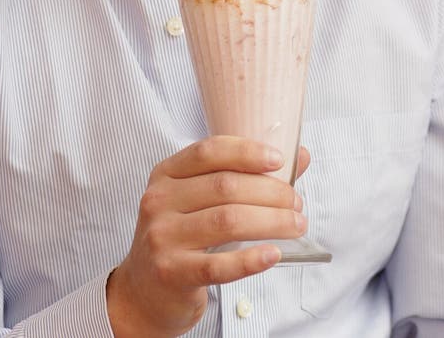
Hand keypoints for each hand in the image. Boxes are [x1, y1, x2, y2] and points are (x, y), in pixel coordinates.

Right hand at [107, 137, 309, 337]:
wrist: (144, 291)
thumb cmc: (180, 236)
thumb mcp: (198, 199)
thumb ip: (243, 175)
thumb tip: (300, 156)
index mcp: (166, 173)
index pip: (209, 151)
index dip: (246, 152)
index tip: (279, 160)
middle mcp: (159, 200)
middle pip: (225, 186)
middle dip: (270, 192)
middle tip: (297, 203)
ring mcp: (162, 236)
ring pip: (227, 221)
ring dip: (271, 221)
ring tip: (295, 225)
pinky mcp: (171, 272)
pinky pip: (218, 265)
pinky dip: (251, 259)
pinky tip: (273, 254)